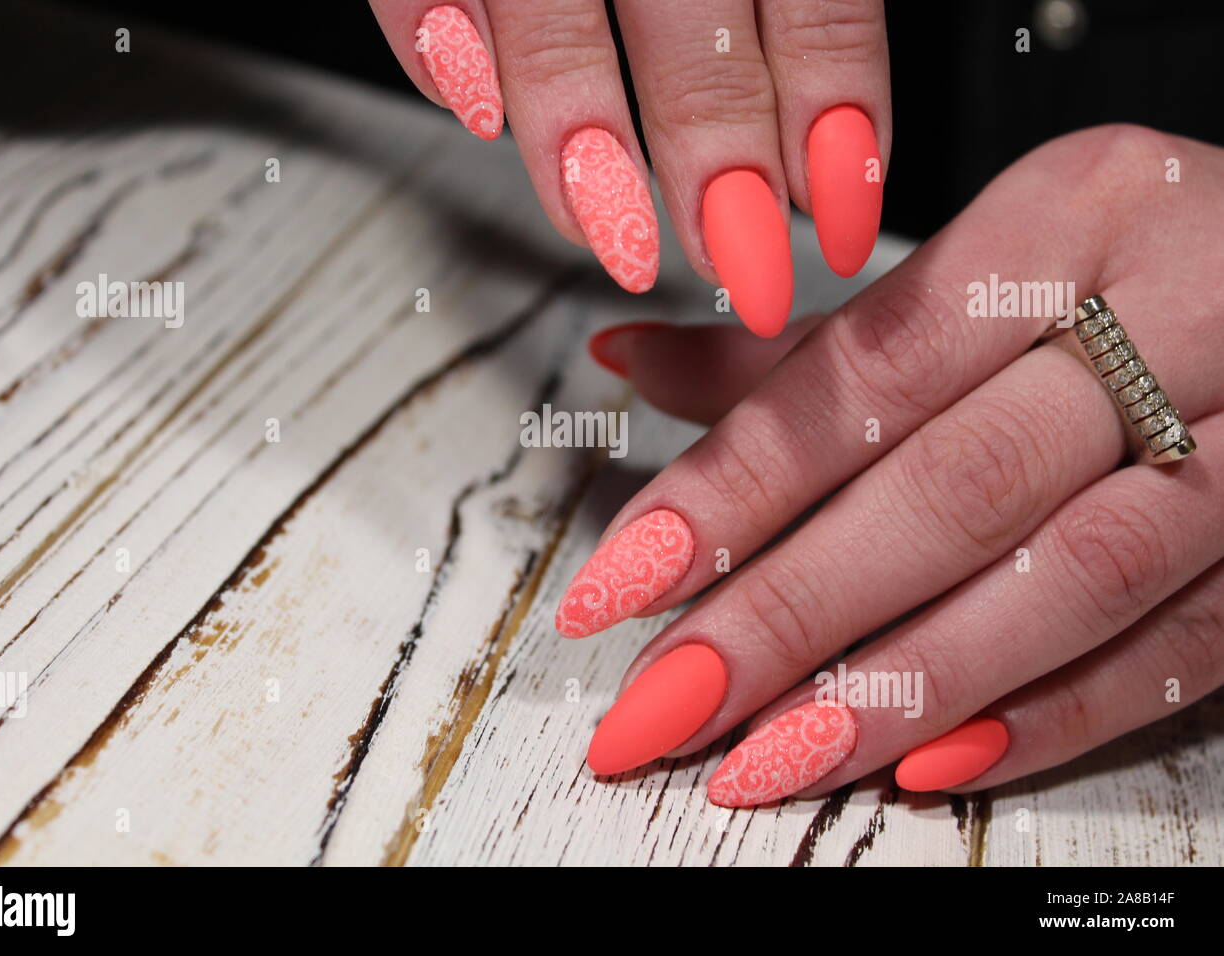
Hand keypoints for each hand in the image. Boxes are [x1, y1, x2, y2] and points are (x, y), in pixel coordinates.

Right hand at [368, 1, 889, 334]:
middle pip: (690, 17)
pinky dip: (439, 41)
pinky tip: (474, 110)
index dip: (835, 116)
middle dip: (720, 157)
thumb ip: (785, 17)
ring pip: (552, 15)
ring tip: (616, 237)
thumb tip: (819, 163)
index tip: (842, 218)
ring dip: (587, 141)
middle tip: (740, 260)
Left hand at [558, 124, 1223, 803]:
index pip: (866, 369)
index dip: (733, 485)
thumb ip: (810, 343)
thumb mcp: (984, 263)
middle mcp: (1179, 312)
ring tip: (767, 758)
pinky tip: (928, 763)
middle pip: (952, 486)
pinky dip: (1048, 713)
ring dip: (901, 687)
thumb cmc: (1134, 267)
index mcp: (1071, 217)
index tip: (619, 581)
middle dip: (789, 611)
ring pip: (1067, 579)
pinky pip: (1178, 648)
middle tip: (663, 702)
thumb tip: (631, 365)